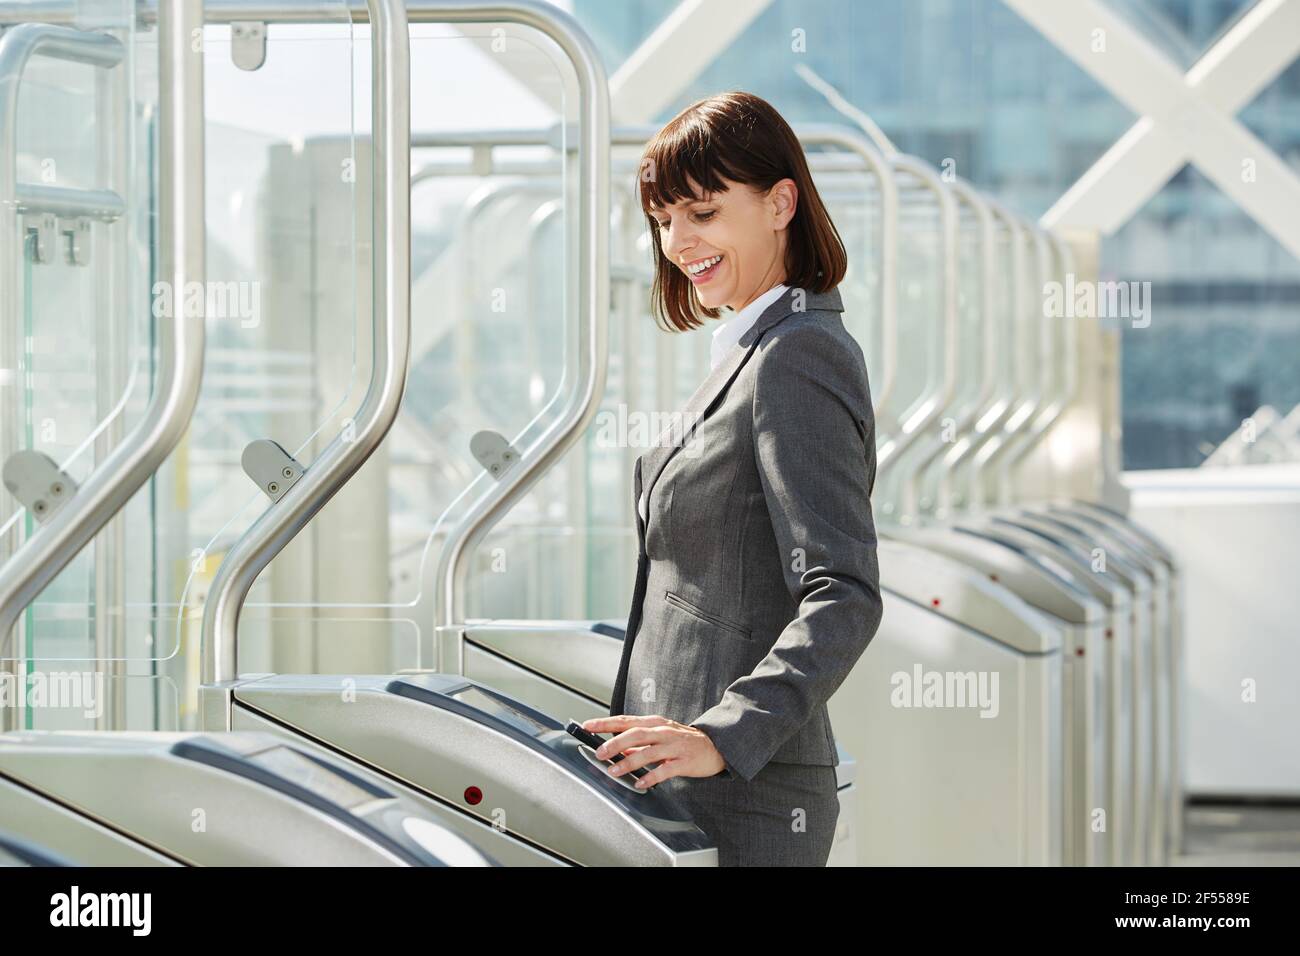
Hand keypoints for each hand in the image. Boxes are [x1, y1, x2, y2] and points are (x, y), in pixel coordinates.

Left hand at [581, 714, 725, 787]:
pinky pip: (664, 769)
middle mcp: (662, 731)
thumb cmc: (683, 740)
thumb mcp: (660, 735)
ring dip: (629, 761)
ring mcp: (673, 746)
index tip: (588, 726)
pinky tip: (640, 783)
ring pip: (648, 751)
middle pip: (635, 734)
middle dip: (615, 743)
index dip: (605, 723)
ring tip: (614, 770)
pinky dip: (651, 776)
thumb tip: (616, 747)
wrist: (715, 747)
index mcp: (654, 723)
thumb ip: (638, 741)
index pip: (625, 720)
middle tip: (600, 752)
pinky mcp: (683, 761)